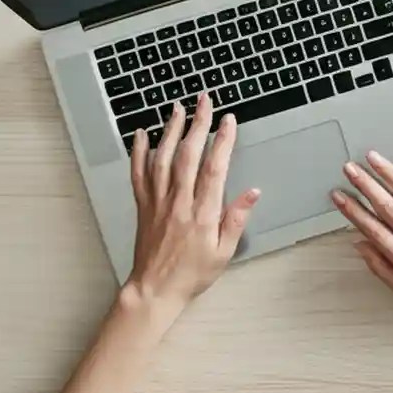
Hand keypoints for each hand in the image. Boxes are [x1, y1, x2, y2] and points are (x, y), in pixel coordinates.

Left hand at [124, 93, 260, 314]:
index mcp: (202, 214)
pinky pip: (139, 173)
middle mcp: (178, 202)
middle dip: (197, 124)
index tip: (229, 121)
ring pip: (162, 158)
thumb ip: (237, 219)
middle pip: (187, 155)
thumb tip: (253, 193)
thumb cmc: (191, 274)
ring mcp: (157, 202)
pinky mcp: (143, 205)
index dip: (222, 141)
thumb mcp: (224, 252)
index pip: (214, 169)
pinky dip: (138, 152)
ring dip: (170, 130)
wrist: (154, 290)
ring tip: (177, 108)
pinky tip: (141, 134)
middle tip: (204, 101)